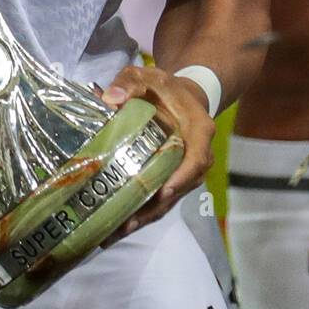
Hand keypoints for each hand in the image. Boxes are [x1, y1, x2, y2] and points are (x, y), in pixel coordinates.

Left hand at [100, 65, 214, 240]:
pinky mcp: (172, 177)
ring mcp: (185, 170)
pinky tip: (118, 224)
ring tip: (115, 233)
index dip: (181, 178)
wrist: (179, 94)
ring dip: (146, 216)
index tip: (163, 192)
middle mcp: (198, 155)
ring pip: (170, 199)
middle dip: (155, 208)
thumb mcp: (147, 75)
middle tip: (127, 224)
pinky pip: (161, 197)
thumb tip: (109, 98)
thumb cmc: (163, 86)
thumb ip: (129, 82)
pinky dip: (142, 211)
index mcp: (199, 130)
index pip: (197, 159)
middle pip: (181, 188)